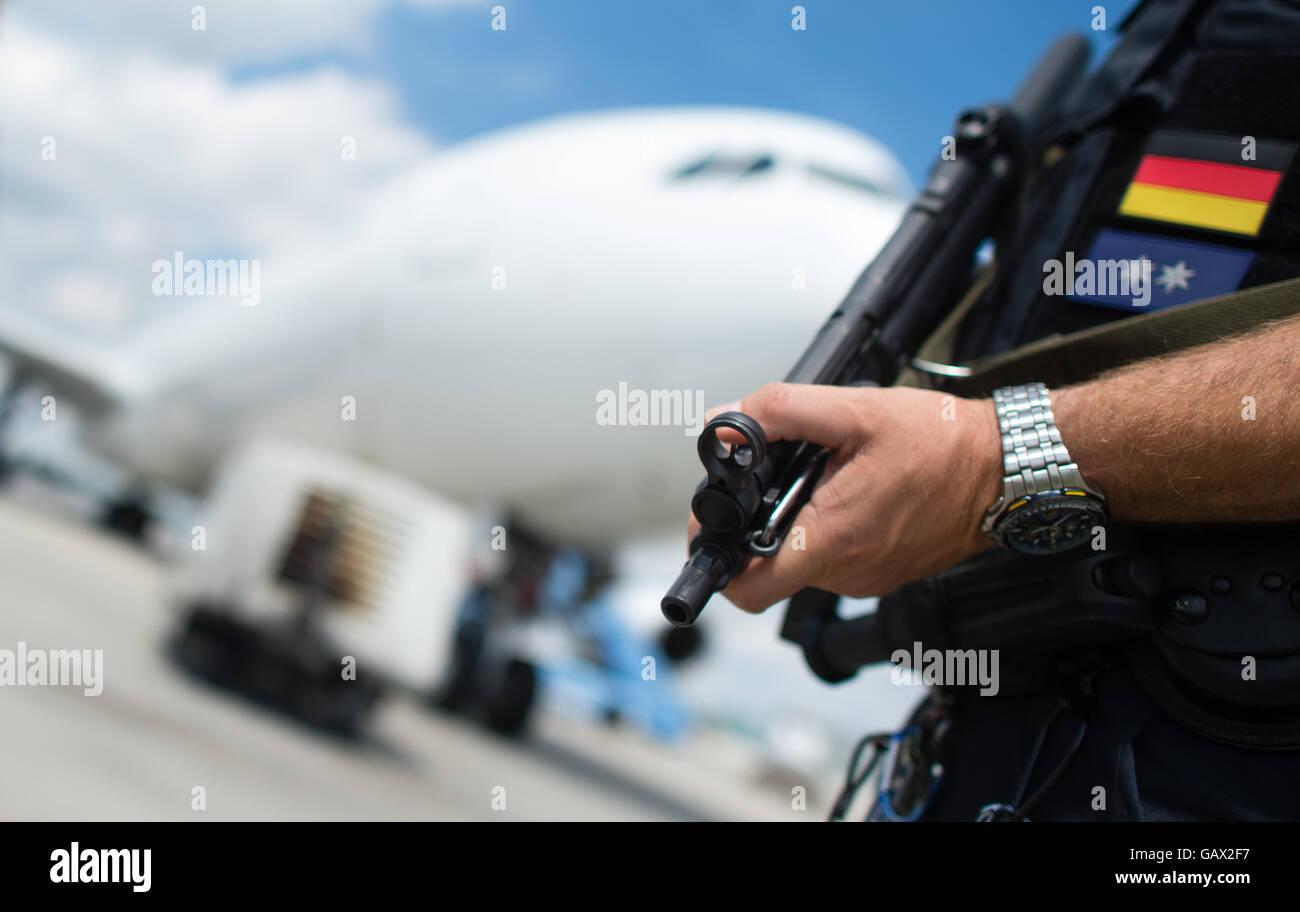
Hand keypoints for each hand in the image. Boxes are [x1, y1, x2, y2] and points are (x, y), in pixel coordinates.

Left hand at [686, 383, 1002, 612]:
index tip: (715, 521)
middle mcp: (846, 573)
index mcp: (832, 539)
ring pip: (799, 559)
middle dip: (756, 520)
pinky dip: (825, 524)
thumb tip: (722, 424)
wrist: (1008, 469)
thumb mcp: (853, 410)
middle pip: (766, 566)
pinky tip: (846, 487)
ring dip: (793, 518)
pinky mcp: (882, 573)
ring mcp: (866, 578)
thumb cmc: (941, 441)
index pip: (745, 589)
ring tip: (821, 474)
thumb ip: (780, 413)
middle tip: (771, 475)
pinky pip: (832, 556)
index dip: (714, 557)